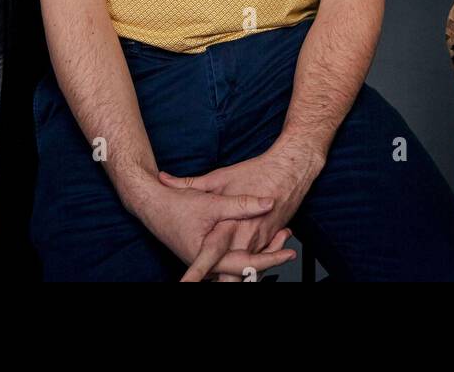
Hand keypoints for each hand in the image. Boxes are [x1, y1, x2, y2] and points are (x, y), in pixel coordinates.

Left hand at [159, 140, 324, 280]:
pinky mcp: (271, 239)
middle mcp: (248, 239)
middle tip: (201, 281)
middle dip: (222, 280)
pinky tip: (243, 265)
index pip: (211, 259)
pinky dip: (251, 266)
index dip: (195, 275)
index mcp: (231, 226)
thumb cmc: (255, 171)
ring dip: (235, 275)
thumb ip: (189, 183)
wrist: (290, 169)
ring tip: (221, 277)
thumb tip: (163, 178)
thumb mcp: (218, 178)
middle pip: (233, 275)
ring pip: (248, 271)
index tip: (184, 284)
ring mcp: (262, 241)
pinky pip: (260, 260)